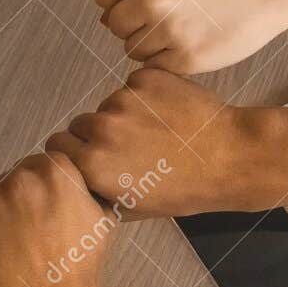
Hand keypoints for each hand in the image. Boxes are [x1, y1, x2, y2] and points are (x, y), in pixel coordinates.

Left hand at [0, 153, 113, 286]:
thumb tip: (68, 180)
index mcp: (52, 173)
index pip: (36, 165)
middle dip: (15, 205)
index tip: (41, 214)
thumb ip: (78, 188)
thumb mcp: (97, 218)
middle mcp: (16, 182)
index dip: (39, 192)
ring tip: (12, 254)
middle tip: (27, 238)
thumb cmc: (77, 271)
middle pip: (8, 182)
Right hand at [47, 68, 270, 216]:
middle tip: (130, 147)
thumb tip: (73, 178)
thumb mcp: (131, 208)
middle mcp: (101, 129)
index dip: (75, 151)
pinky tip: (168, 115)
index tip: (93, 155)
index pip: (57, 145)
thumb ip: (93, 191)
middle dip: (97, 134)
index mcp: (92, 164)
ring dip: (123, 115)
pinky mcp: (146, 78)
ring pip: (108, 104)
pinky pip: (133, 85)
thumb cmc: (184, 189)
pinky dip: (145, 96)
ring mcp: (123, 100)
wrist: (230, 158)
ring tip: (156, 133)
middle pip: (80, 123)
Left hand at [93, 0, 287, 72]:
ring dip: (150, 44)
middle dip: (133, 24)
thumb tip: (104, 16)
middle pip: (114, 25)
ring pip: (132, 48)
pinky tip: (192, 41)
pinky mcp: (185, 58)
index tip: (141, 1)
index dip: (120, 1)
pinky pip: (155, 66)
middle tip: (166, 17)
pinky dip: (168, 59)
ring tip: (181, 28)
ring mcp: (167, 30)